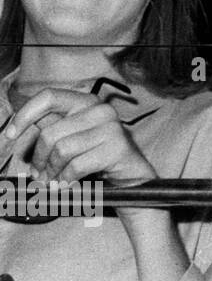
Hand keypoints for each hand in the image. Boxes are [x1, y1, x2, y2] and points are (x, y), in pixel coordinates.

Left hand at [4, 88, 153, 185]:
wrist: (131, 177)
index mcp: (86, 101)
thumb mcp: (72, 138)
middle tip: (38, 175)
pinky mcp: (117, 148)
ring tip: (52, 181)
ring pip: (62, 150)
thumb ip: (50, 128)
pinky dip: (66, 179)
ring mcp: (111, 128)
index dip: (25, 114)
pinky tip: (67, 184)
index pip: (49, 97)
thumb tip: (17, 128)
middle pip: (51, 132)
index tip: (10, 134)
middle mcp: (100, 110)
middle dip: (39, 159)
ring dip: (52, 172)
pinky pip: (77, 165)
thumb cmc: (97, 157)